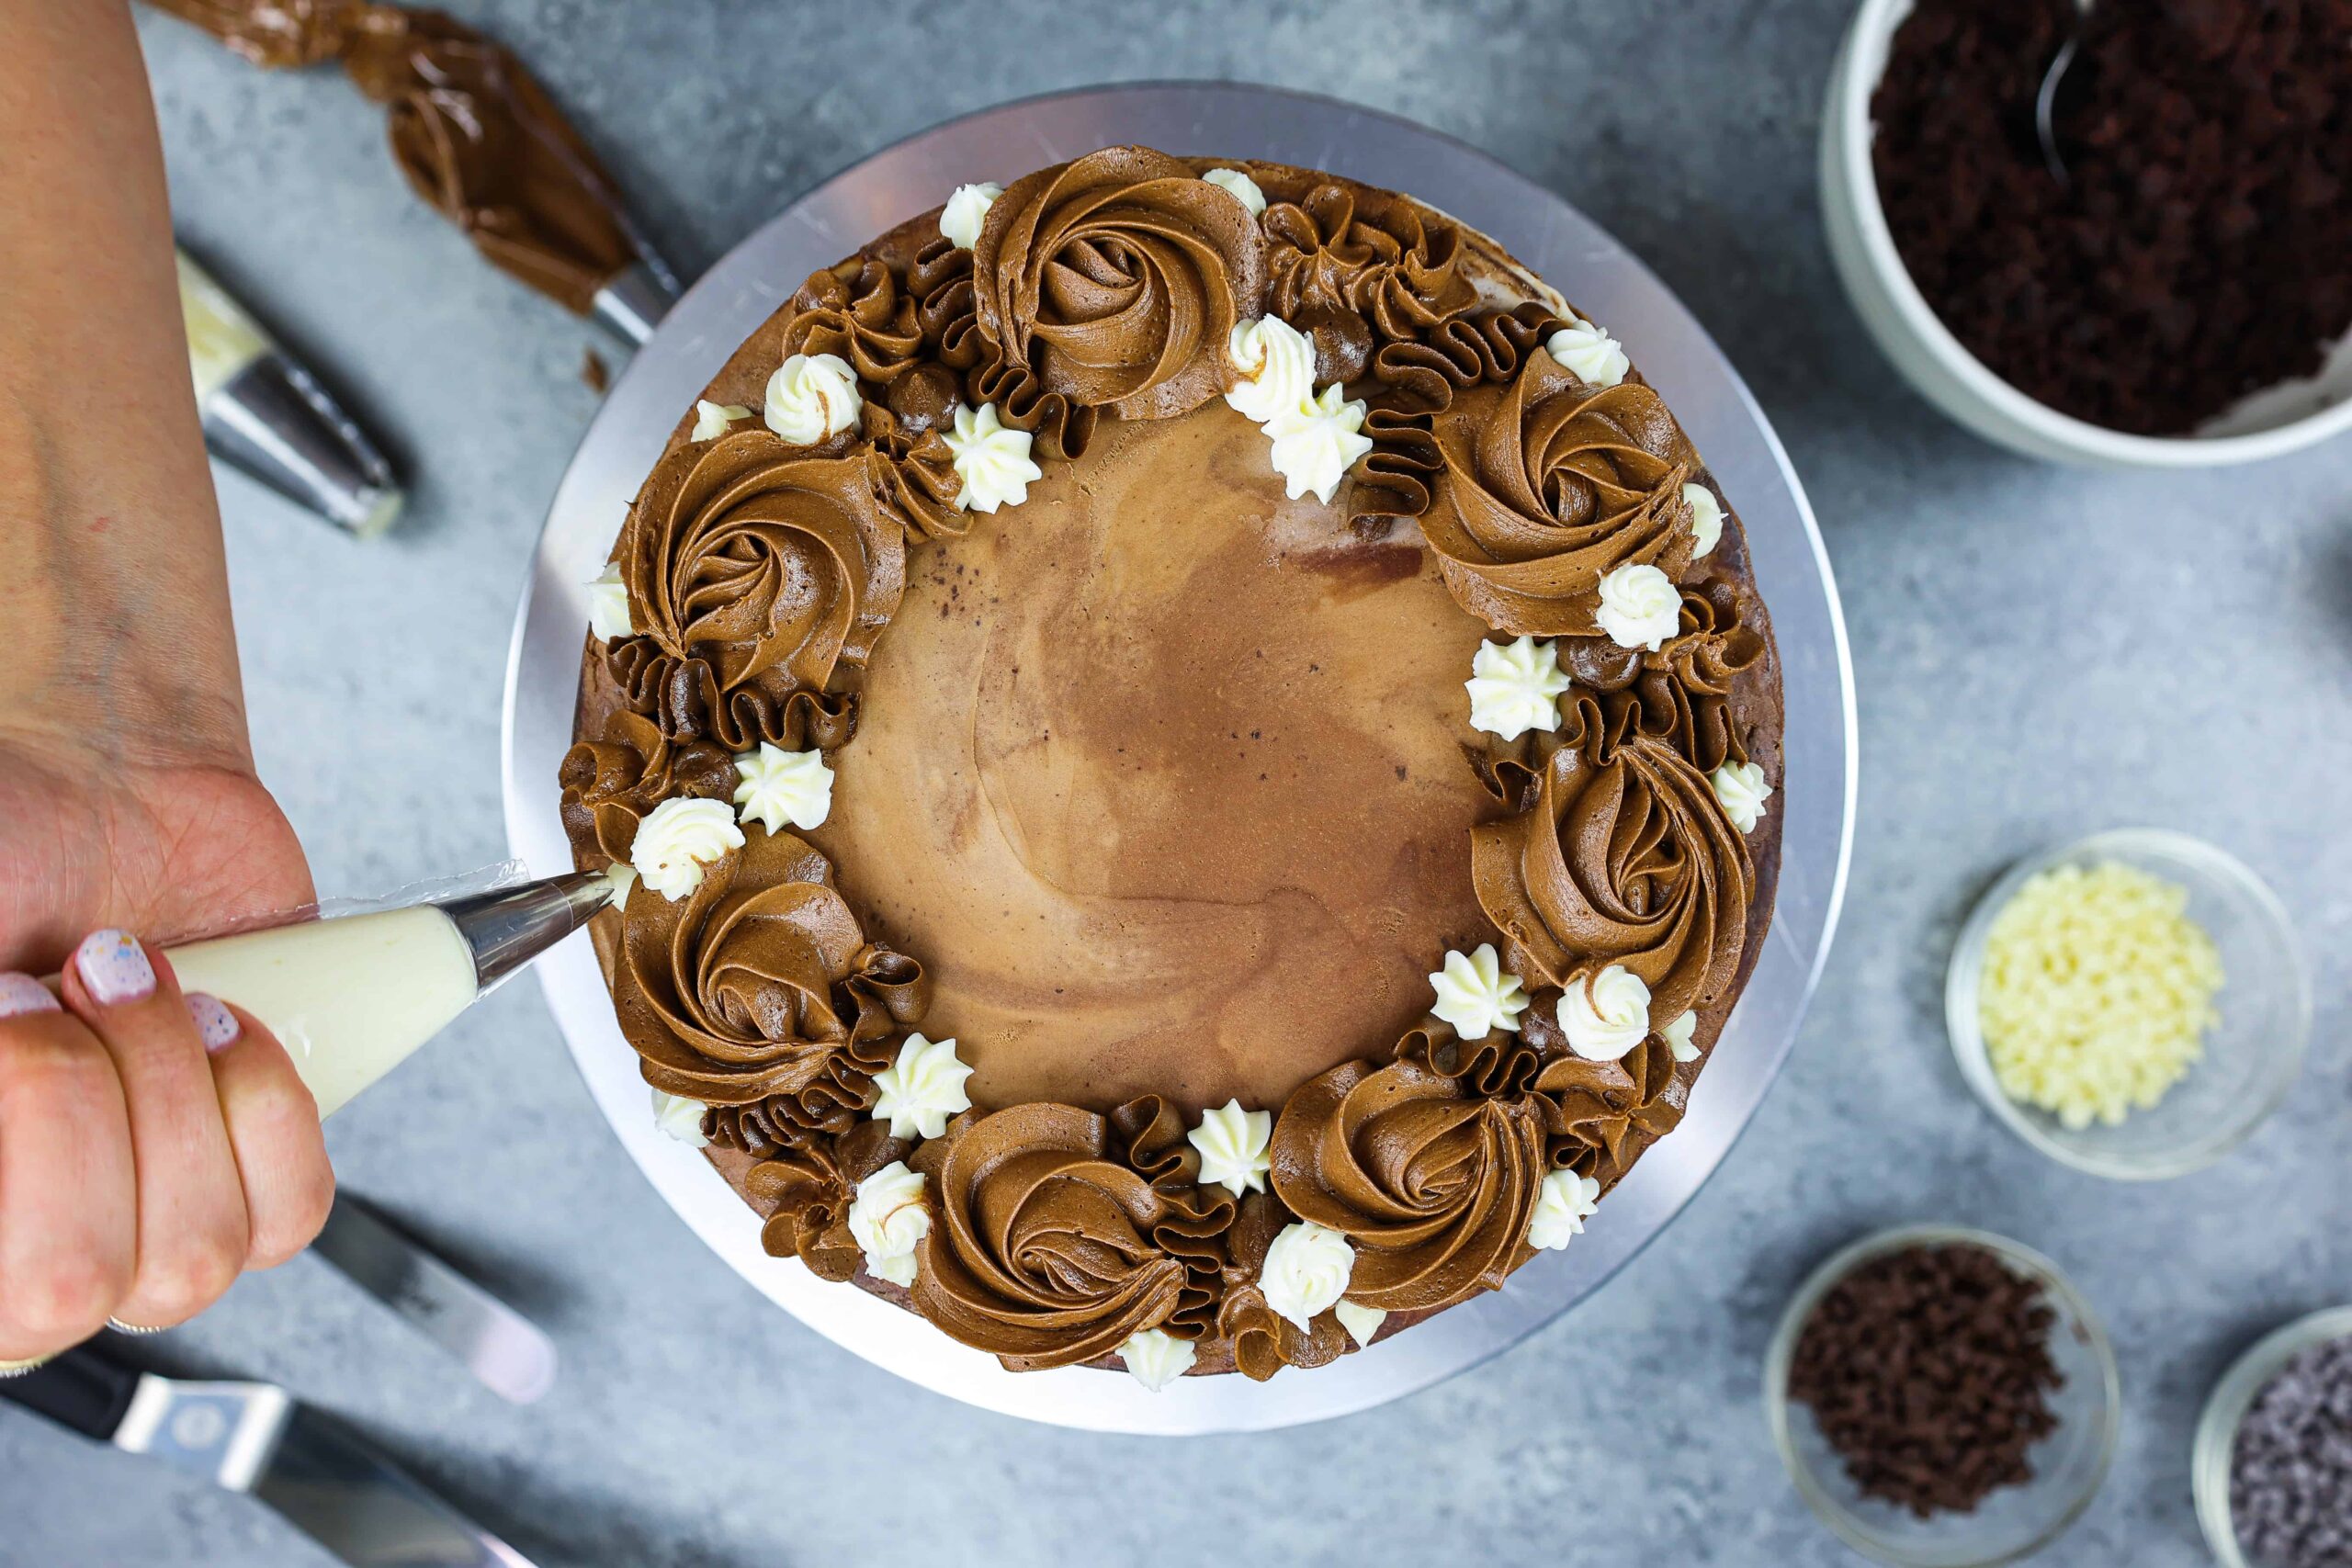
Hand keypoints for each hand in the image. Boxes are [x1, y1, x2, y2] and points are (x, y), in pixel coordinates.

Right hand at [0, 736, 332, 1365]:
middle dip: (74, 1107)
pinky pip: (288, 1213)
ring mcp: (148, 1220)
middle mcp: (28, 1243)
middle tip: (70, 990)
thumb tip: (0, 1031)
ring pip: (188, 1255)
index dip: (19, 1137)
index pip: (5, 1292)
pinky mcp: (255, 1174)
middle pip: (67, 1286)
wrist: (101, 790)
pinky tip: (224, 1024)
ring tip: (139, 986)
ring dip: (169, 1086)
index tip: (1, 999)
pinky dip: (264, 1105)